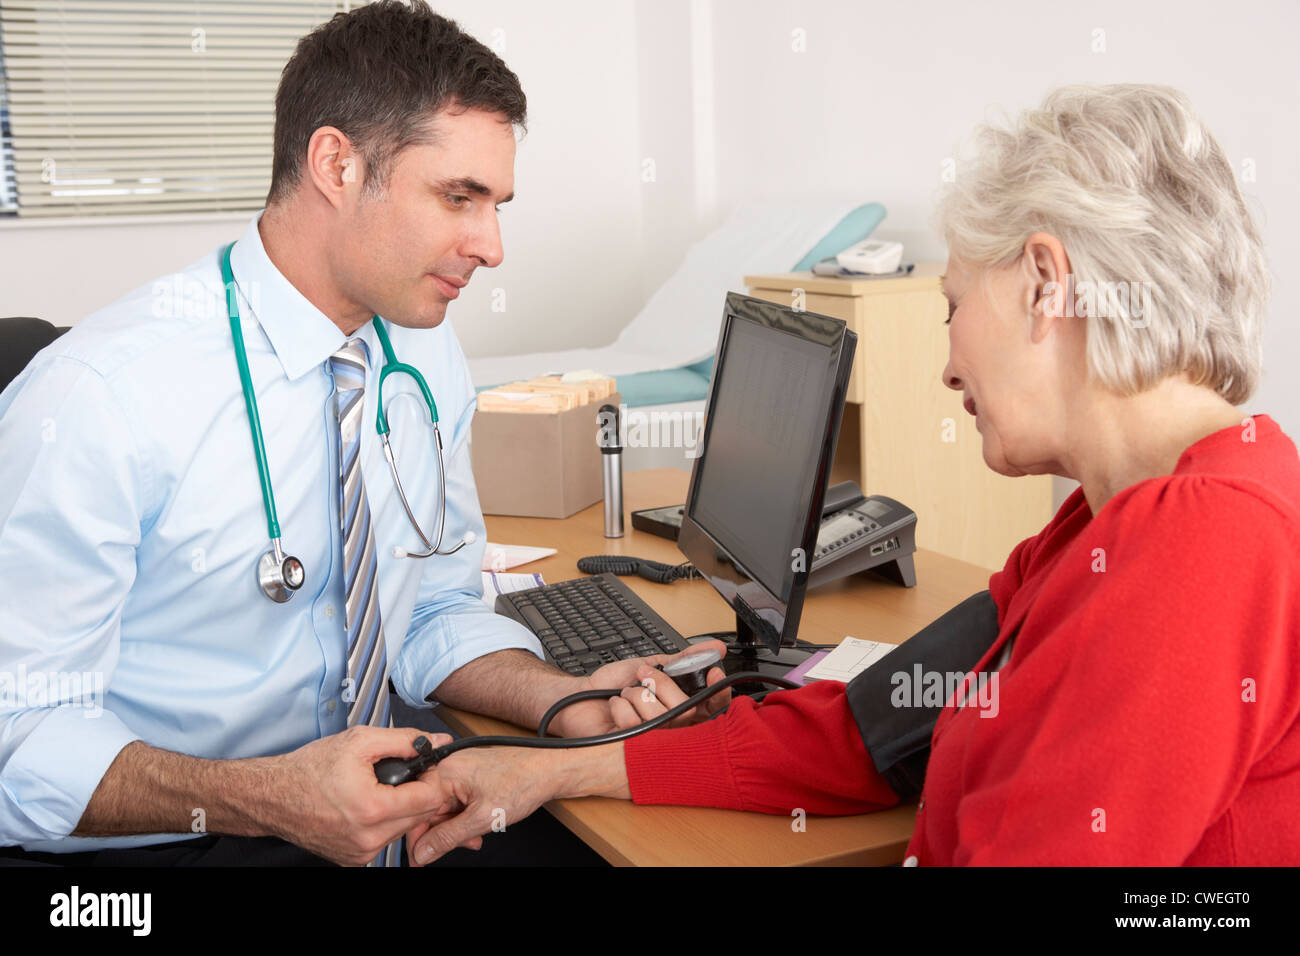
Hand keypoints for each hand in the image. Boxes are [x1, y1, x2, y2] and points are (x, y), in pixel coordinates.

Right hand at [264, 726, 452, 865]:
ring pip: (404, 828)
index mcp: (373, 809)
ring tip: (381, 787)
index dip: (431, 775)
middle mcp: (368, 838)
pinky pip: (384, 839)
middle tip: (401, 773)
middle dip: (418, 791)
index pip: (431, 798)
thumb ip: (404, 740)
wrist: (274, 796)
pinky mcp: (352, 859)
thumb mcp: (360, 741)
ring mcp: (360, 852)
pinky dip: (383, 822)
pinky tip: (368, 805)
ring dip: (402, 807)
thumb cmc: (311, 769)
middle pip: (421, 815)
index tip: (420, 764)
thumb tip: (437, 741)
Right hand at [406, 742, 628, 865]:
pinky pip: (457, 801)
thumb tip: (423, 851)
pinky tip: (479, 826)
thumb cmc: (523, 782)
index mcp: (445, 771)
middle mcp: (449, 766)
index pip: (416, 810)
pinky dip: (465, 818)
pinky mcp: (471, 775)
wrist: (550, 770)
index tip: (419, 859)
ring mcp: (460, 770)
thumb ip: (448, 837)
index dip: (417, 838)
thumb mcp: (482, 818)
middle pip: (429, 810)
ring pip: (445, 808)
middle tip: (457, 847)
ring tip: (475, 837)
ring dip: (456, 828)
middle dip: (443, 834)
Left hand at [548, 639, 731, 736]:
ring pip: (660, 715)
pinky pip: (635, 724)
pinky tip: (615, 708)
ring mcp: (652, 739)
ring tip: (625, 694)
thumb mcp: (652, 663)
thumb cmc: (614, 683)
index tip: (714, 673)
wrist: (581, 695)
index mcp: (679, 706)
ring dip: (636, 695)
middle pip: (685, 708)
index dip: (718, 693)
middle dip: (662, 684)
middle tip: (644, 675)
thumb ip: (683, 658)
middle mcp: (670, 727)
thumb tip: (714, 647)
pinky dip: (620, 706)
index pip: (712, 707)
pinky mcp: (632, 747)